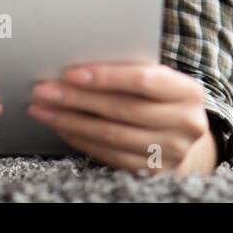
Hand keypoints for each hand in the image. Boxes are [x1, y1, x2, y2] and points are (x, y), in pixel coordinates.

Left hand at [27, 63, 213, 177]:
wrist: (182, 134)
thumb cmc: (162, 96)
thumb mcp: (158, 78)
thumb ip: (129, 68)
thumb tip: (78, 60)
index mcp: (188, 92)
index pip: (143, 80)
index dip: (106, 76)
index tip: (70, 73)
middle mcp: (186, 124)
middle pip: (123, 109)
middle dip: (77, 99)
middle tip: (44, 89)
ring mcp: (171, 152)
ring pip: (111, 135)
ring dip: (70, 120)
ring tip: (43, 108)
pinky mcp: (153, 171)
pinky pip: (108, 155)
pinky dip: (80, 139)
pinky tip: (61, 126)